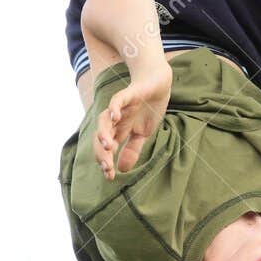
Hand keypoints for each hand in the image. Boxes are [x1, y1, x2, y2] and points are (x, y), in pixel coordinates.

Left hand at [95, 61, 171, 178]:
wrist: (158, 84)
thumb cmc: (149, 108)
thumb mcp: (143, 134)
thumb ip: (132, 150)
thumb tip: (122, 169)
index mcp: (118, 130)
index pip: (106, 148)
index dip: (106, 161)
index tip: (109, 176)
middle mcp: (115, 120)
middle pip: (102, 136)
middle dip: (102, 152)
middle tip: (107, 166)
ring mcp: (120, 107)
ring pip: (104, 119)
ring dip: (104, 132)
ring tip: (107, 146)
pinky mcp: (128, 94)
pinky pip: (117, 100)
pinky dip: (114, 108)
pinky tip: (115, 117)